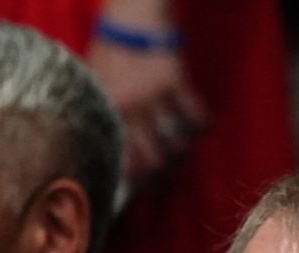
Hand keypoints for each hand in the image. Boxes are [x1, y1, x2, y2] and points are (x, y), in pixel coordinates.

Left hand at [88, 0, 206, 186]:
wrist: (130, 17)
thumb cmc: (110, 49)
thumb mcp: (97, 83)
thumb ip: (105, 112)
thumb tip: (114, 145)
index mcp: (108, 111)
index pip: (121, 158)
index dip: (133, 180)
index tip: (140, 188)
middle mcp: (130, 109)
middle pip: (152, 161)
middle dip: (162, 175)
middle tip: (166, 177)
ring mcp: (155, 97)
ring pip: (177, 144)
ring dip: (182, 151)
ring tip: (181, 151)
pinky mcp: (177, 84)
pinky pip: (197, 118)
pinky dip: (201, 126)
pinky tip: (199, 126)